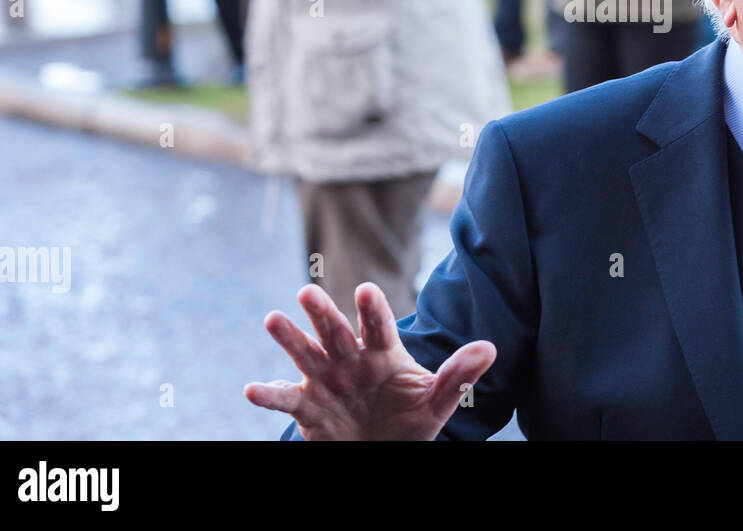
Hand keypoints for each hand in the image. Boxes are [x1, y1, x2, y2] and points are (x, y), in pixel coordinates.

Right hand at [244, 282, 496, 440]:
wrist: (383, 451)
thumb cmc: (410, 420)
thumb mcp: (436, 402)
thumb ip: (459, 375)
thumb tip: (489, 349)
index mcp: (383, 352)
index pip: (378, 326)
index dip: (372, 309)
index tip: (366, 290)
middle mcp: (350, 359)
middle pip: (336, 332)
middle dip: (323, 313)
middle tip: (307, 292)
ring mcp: (326, 381)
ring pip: (305, 354)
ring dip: (289, 338)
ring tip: (273, 319)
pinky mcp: (307, 407)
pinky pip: (285, 399)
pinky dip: (268, 395)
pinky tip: (252, 389)